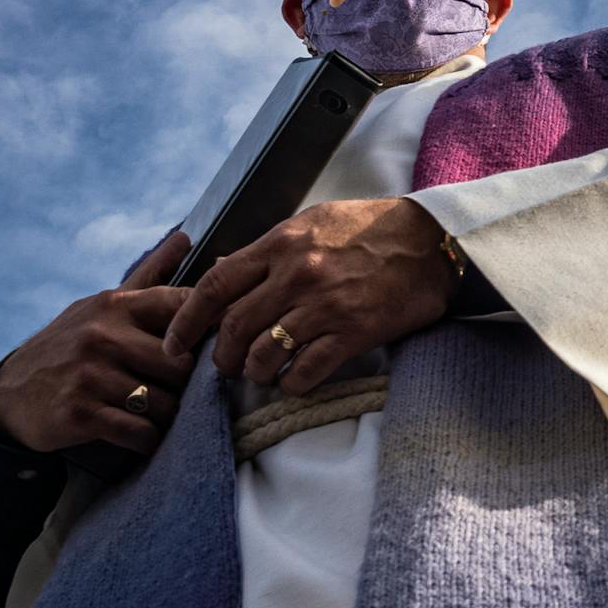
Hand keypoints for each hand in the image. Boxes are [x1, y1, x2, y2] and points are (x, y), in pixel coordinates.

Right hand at [0, 231, 194, 453]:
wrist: (10, 395)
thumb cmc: (70, 347)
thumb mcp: (102, 307)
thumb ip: (149, 277)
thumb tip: (186, 236)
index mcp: (115, 305)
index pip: (182, 305)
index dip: (208, 328)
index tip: (213, 346)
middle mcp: (102, 335)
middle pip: (181, 365)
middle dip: (187, 385)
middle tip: (180, 392)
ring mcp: (89, 374)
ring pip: (165, 403)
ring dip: (169, 417)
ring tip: (158, 414)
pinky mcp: (80, 413)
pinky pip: (140, 433)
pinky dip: (148, 439)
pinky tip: (140, 434)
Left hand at [162, 198, 453, 395]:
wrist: (433, 242)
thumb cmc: (370, 230)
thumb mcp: (311, 224)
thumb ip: (266, 250)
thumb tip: (219, 268)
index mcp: (282, 243)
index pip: (216, 285)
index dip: (187, 319)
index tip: (175, 342)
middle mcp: (298, 273)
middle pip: (235, 326)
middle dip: (221, 355)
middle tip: (223, 366)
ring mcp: (326, 304)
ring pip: (266, 354)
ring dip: (255, 371)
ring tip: (260, 373)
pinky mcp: (354, 332)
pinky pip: (307, 371)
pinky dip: (292, 383)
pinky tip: (294, 380)